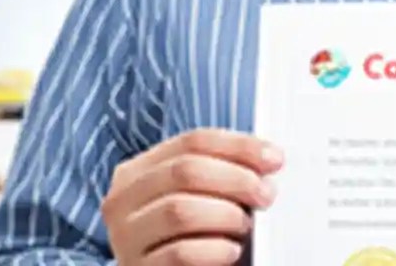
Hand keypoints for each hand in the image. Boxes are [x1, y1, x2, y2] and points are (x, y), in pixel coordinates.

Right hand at [101, 129, 282, 264]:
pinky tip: (230, 250)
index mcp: (136, 172)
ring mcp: (126, 237)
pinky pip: (180, 253)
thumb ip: (215, 175)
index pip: (190, 142)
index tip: (273, 159)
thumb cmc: (187, 238)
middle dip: (236, 179)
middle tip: (266, 194)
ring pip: (179, 211)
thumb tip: (267, 159)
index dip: (237, 146)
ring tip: (244, 226)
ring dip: (225, 214)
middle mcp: (122, 200)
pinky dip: (214, 249)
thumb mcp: (194, 198)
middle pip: (184, 171)